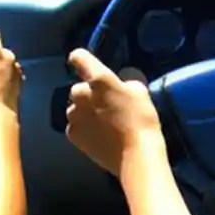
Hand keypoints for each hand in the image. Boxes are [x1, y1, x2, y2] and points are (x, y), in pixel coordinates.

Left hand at [65, 48, 163, 176]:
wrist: (135, 156)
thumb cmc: (141, 120)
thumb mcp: (141, 91)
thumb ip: (126, 80)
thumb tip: (121, 80)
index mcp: (98, 80)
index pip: (79, 57)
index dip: (82, 59)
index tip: (86, 64)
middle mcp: (81, 95)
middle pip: (79, 88)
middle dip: (89, 94)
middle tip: (107, 104)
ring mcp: (74, 116)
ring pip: (76, 108)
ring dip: (86, 111)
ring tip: (104, 123)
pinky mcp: (73, 135)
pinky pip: (75, 126)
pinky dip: (84, 128)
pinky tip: (99, 135)